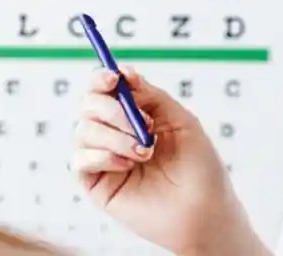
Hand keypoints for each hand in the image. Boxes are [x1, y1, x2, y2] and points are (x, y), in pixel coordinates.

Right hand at [72, 67, 269, 255]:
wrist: (202, 209)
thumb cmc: (198, 167)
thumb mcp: (180, 119)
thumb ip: (151, 95)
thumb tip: (124, 74)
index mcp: (134, 115)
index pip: (104, 89)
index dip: (103, 78)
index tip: (115, 78)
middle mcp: (114, 133)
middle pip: (89, 104)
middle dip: (113, 109)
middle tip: (144, 126)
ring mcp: (103, 157)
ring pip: (84, 130)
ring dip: (116, 136)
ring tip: (145, 152)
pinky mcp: (96, 183)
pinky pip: (80, 159)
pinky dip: (103, 156)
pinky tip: (128, 165)